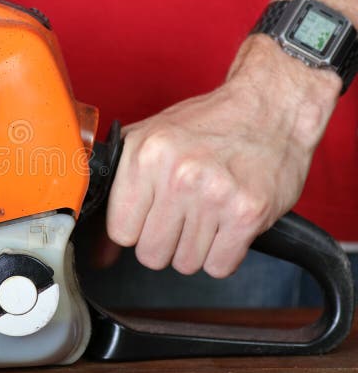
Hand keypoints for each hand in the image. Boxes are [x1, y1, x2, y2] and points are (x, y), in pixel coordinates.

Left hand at [105, 35, 340, 277]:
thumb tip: (100, 251)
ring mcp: (214, 195)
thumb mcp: (151, 139)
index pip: (120, 231)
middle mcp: (178, 175)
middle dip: (164, 243)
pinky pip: (219, 266)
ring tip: (207, 215)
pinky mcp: (248, 213)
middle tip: (181, 217)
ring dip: (195, 248)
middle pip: (151, 253)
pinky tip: (226, 226)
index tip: (149, 216)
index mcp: (146, 154)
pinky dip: (222, 255)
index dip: (135, 229)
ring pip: (185, 263)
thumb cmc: (209, 124)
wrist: (271, 106)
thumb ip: (120, 187)